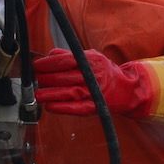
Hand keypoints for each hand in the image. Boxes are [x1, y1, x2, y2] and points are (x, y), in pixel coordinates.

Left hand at [34, 48, 156, 118]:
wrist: (127, 89)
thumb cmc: (105, 72)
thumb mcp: (91, 56)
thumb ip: (70, 55)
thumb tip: (49, 55)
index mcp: (91, 61)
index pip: (65, 60)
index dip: (48, 64)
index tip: (37, 66)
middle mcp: (93, 76)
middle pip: (63, 77)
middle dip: (46, 79)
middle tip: (37, 80)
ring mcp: (94, 92)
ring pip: (68, 93)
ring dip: (50, 94)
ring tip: (38, 94)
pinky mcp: (95, 106)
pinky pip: (76, 108)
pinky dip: (62, 108)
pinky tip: (50, 107)